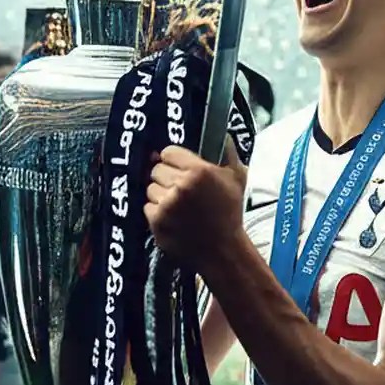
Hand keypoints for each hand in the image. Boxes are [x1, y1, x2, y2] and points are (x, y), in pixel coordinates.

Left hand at [145, 144, 245, 272]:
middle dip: (166, 176)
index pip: (168, 152)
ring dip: (160, 194)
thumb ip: (227, 152)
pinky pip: (147, 206)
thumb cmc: (230, 213)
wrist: (223, 251)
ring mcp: (166, 205)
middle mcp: (180, 185)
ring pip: (150, 188)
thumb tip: (222, 133)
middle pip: (156, 169)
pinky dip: (156, 211)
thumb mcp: (237, 178)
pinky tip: (172, 217)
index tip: (178, 167)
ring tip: (176, 204)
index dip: (172, 159)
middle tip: (179, 188)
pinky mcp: (156, 222)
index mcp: (199, 171)